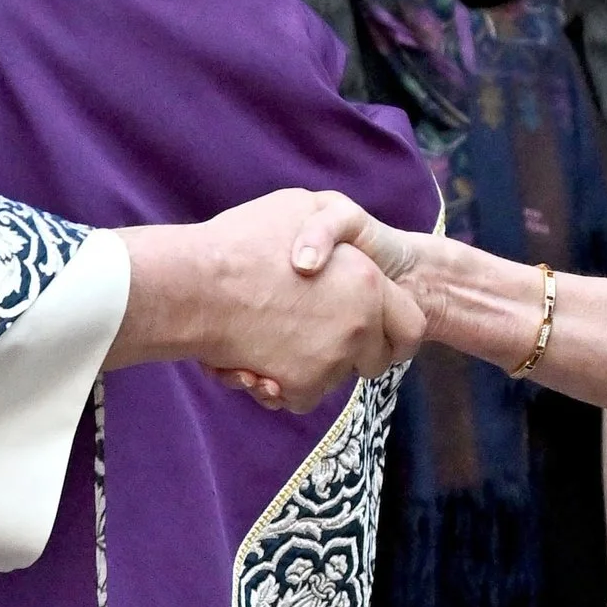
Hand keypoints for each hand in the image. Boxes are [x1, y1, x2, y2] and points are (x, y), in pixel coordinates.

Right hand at [121, 188, 425, 409]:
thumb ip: (332, 230)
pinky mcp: (302, 387)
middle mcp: (359, 325)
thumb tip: (339, 242)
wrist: (195, 287)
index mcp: (368, 282)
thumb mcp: (300, 207)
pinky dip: (283, 388)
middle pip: (375, 361)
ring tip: (270, 341)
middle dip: (352, 355)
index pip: (412, 326)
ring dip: (310, 368)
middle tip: (316, 338)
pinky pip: (302, 398)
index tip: (377, 334)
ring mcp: (332, 360)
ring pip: (334, 379)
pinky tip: (255, 365)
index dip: (395, 332)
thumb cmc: (240, 242)